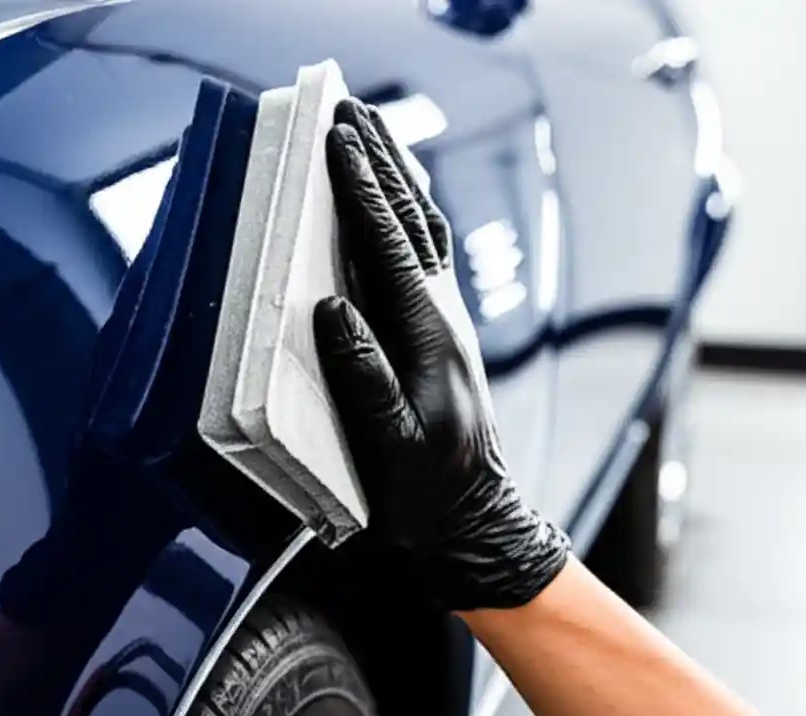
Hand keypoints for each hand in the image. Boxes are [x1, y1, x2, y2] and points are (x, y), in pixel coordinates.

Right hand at [314, 98, 569, 609]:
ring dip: (394, 175)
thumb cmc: (429, 493)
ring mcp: (444, 320)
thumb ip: (363, 376)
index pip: (389, 243)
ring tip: (367, 131)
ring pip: (421, 227)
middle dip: (377, 158)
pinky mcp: (437, 331)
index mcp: (427, 335)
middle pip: (410, 216)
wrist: (475, 520)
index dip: (360, 188)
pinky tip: (392, 199)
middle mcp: (441, 316)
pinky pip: (422, 253)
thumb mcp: (392, 446)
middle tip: (347, 106)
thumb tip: (330, 306)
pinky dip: (403, 210)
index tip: (334, 137)